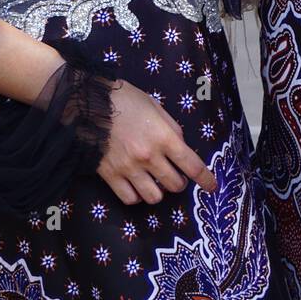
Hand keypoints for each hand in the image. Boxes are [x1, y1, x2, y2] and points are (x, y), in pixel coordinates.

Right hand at [97, 78, 216, 205]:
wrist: (88, 103)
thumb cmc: (124, 100)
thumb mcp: (155, 106)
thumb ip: (171, 128)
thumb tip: (181, 147)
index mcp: (163, 136)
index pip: (192, 165)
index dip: (206, 179)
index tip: (212, 187)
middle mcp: (149, 156)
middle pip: (175, 184)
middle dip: (179, 182)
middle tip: (175, 175)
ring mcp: (129, 168)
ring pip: (154, 197)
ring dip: (159, 191)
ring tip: (155, 182)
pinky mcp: (110, 176)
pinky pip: (130, 199)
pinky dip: (137, 196)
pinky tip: (137, 186)